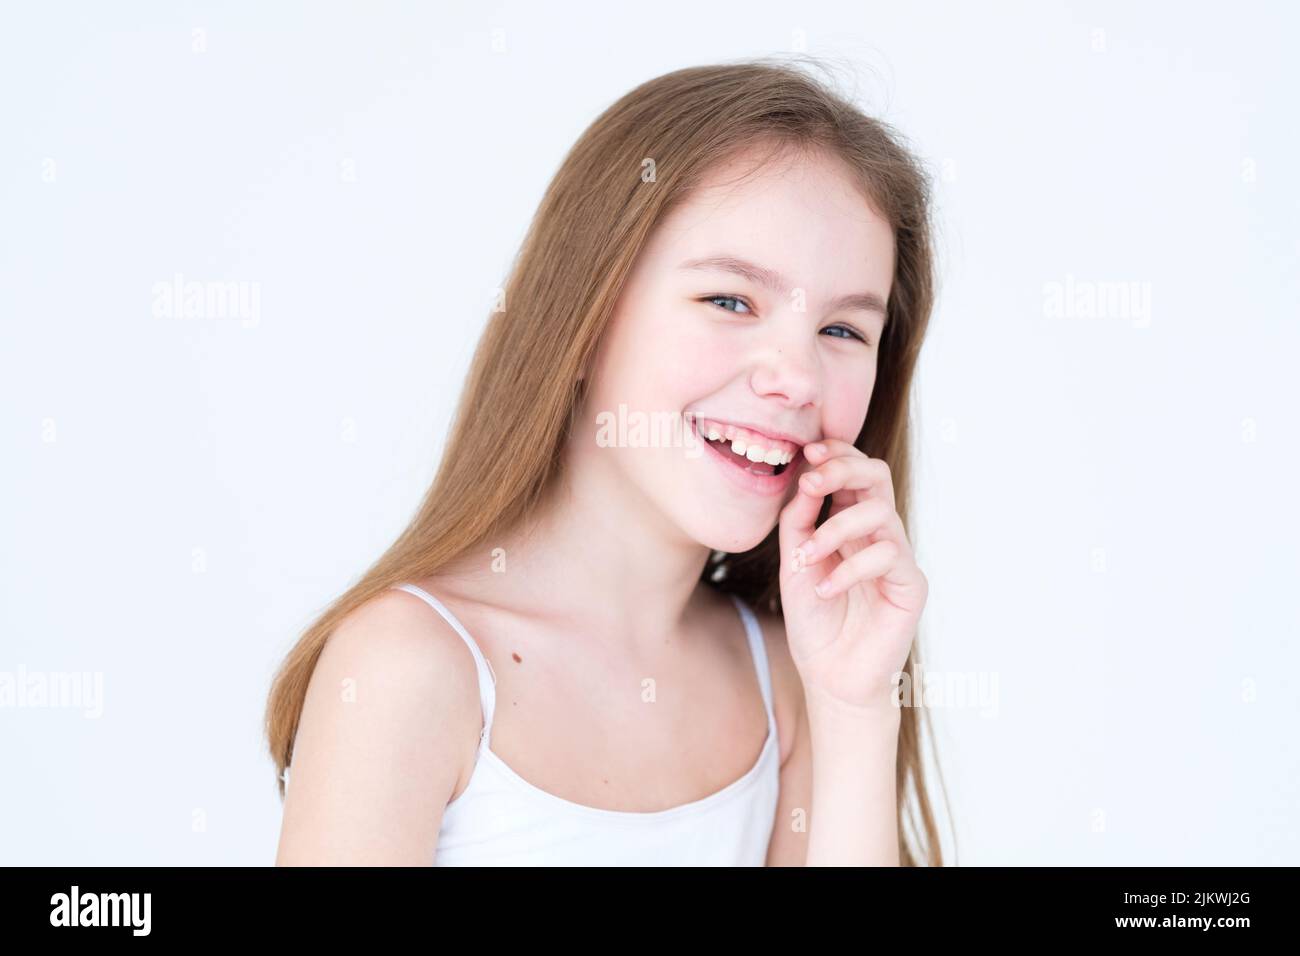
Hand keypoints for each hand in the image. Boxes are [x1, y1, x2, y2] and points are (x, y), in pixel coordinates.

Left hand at [777, 439, 928, 713]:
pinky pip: (888, 555)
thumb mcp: (795, 566)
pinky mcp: (911, 585)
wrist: (831, 677)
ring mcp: (897, 558)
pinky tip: (826, 590)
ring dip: (835, 529)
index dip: (836, 454)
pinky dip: (850, 568)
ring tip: (806, 559)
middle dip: (843, 467)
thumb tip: (805, 480)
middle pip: (877, 475)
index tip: (807, 453)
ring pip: (879, 512)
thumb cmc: (815, 622)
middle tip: (812, 480)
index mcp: (850, 524)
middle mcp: (878, 534)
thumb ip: (798, 523)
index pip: (854, 472)